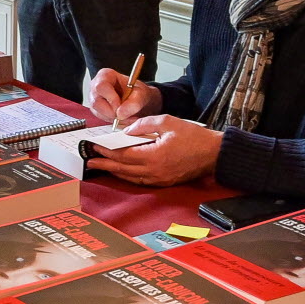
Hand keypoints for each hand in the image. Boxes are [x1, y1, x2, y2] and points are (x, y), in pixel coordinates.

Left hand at [85, 115, 221, 186]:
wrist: (214, 153)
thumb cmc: (194, 136)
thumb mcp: (167, 122)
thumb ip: (144, 124)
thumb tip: (127, 130)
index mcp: (155, 156)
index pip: (124, 155)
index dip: (107, 152)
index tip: (95, 148)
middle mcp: (155, 171)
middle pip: (124, 169)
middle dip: (105, 165)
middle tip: (89, 162)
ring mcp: (160, 178)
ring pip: (131, 177)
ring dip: (115, 172)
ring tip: (101, 167)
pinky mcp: (165, 181)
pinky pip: (141, 180)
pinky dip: (129, 176)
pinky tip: (122, 171)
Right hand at [87, 68, 161, 123]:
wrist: (139, 100)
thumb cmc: (137, 92)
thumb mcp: (141, 94)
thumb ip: (134, 102)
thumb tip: (121, 113)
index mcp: (105, 75)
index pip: (101, 86)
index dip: (111, 98)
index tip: (121, 106)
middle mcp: (96, 86)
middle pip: (96, 102)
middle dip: (112, 111)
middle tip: (125, 113)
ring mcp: (94, 99)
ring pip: (98, 112)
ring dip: (115, 118)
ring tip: (128, 115)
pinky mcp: (97, 110)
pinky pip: (102, 118)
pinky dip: (114, 121)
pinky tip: (123, 117)